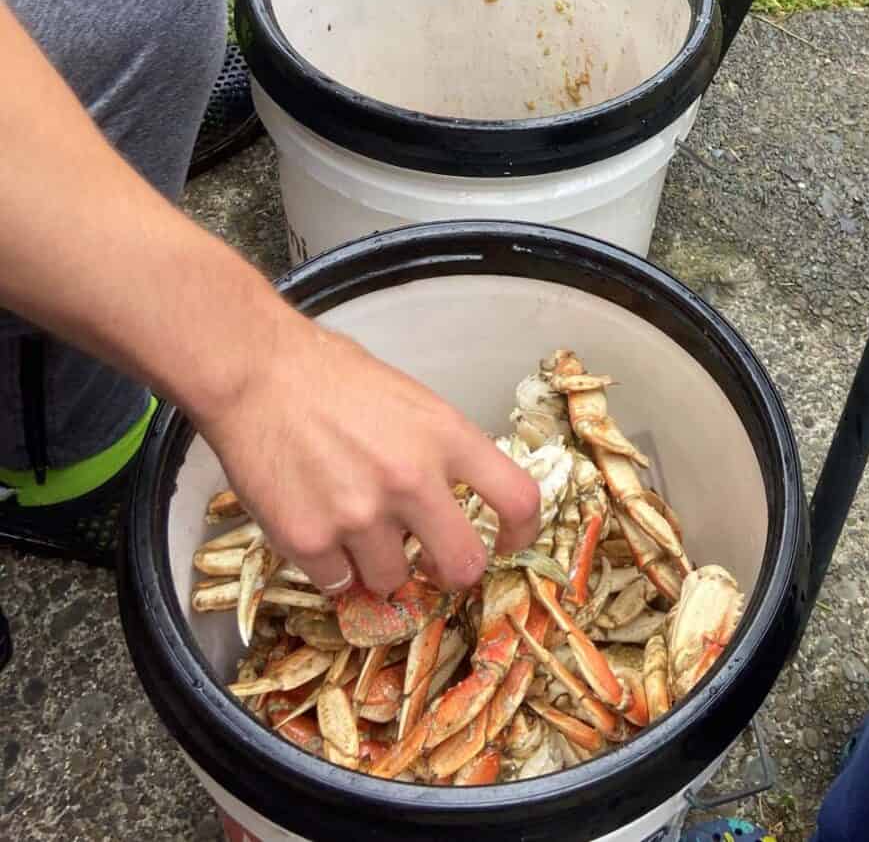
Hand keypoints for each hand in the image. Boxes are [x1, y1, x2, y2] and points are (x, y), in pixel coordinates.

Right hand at [195, 309, 541, 596]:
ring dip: (377, 565)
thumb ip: (438, 452)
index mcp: (446, 436)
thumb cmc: (330, 376)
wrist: (255, 371)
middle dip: (448, 572)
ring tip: (351, 522)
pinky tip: (319, 528)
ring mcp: (360, 515)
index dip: (523, 534)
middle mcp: (412, 480)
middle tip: (428, 560)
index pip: (518, 498)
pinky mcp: (310, 541)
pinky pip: (338, 585)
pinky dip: (332, 569)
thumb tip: (454, 501)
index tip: (509, 543)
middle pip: (463, 565)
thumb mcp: (409, 400)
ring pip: (392, 581)